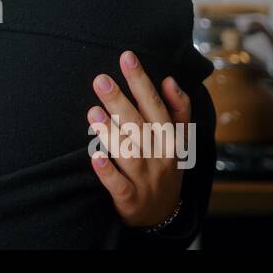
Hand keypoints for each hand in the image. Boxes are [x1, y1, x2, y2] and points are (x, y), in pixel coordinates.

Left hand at [86, 50, 191, 228]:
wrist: (163, 215)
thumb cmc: (166, 167)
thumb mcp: (180, 140)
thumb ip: (178, 109)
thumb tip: (169, 80)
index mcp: (171, 139)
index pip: (155, 105)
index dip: (141, 81)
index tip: (126, 57)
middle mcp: (160, 156)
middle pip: (139, 125)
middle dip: (120, 100)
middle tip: (100, 79)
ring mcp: (145, 179)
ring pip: (128, 152)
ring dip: (111, 132)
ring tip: (93, 111)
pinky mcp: (130, 199)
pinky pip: (118, 185)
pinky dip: (107, 171)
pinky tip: (94, 156)